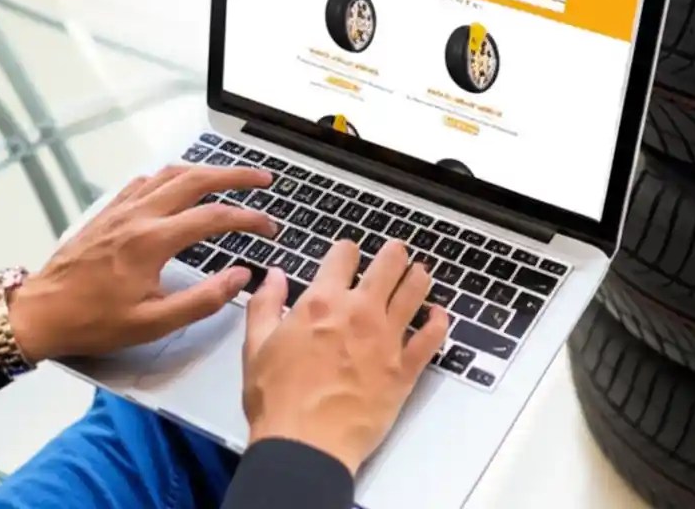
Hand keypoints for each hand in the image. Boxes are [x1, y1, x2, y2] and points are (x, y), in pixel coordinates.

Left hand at [8, 165, 277, 362]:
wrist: (39, 313)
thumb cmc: (95, 322)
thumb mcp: (154, 323)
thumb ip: (204, 299)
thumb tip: (242, 276)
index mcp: (152, 242)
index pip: (214, 217)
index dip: (250, 218)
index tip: (270, 226)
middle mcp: (138, 216)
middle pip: (196, 179)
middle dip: (235, 174)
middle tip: (264, 178)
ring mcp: (120, 210)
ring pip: (170, 173)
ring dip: (205, 170)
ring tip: (230, 176)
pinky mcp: (107, 213)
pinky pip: (145, 182)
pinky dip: (171, 177)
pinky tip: (180, 186)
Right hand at [241, 239, 447, 471]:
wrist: (306, 444)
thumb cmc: (278, 401)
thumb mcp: (255, 347)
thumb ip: (265, 305)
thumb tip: (274, 277)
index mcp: (322, 303)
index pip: (343, 256)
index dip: (347, 250)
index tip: (349, 253)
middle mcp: (359, 312)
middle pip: (389, 264)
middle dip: (394, 254)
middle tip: (396, 253)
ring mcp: (387, 338)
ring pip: (416, 290)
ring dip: (419, 277)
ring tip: (419, 273)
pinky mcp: (406, 368)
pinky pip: (433, 335)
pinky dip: (438, 321)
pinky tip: (437, 315)